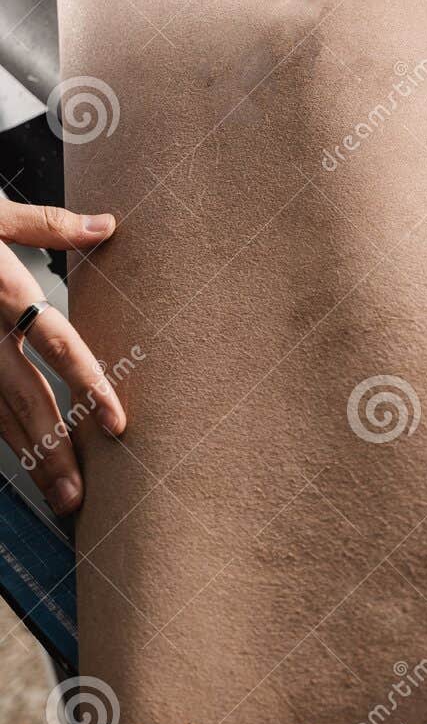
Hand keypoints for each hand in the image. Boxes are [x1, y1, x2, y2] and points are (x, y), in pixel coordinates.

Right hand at [0, 204, 125, 515]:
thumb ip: (45, 225)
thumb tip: (107, 225)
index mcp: (1, 289)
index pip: (57, 342)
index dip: (89, 383)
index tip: (117, 424)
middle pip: (24, 396)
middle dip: (53, 450)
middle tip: (78, 498)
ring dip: (27, 457)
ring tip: (57, 496)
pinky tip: (20, 463)